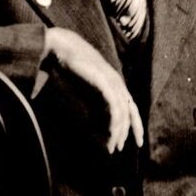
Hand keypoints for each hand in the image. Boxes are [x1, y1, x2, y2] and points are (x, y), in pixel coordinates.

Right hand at [42, 27, 143, 152]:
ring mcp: (113, 81)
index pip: (130, 107)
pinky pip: (115, 105)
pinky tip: (112, 132)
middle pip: (131, 112)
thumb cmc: (68, 67)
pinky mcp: (105, 81)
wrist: (60, 48)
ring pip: (123, 112)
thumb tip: (89, 124)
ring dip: (119, 131)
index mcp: (114, 83)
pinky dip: (115, 121)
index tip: (136, 141)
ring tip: (113, 145)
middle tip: (118, 147)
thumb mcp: (81, 90)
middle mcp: (117, 83)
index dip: (134, 125)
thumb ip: (88, 106)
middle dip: (127, 132)